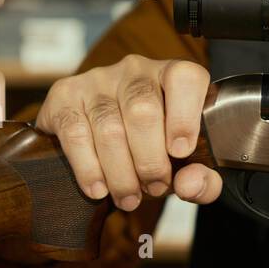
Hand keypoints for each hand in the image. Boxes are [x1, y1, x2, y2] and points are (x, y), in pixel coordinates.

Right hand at [35, 55, 222, 211]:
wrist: (108, 140)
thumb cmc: (158, 148)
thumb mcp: (188, 165)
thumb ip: (203, 179)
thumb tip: (189, 185)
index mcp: (173, 75)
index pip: (185, 79)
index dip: (184, 117)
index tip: (181, 153)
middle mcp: (136, 70)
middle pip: (143, 110)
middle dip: (150, 159)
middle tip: (155, 187)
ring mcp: (98, 79)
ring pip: (108, 127)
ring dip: (120, 172)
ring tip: (129, 197)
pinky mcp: (65, 95)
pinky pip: (74, 133)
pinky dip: (88, 168)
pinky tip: (99, 189)